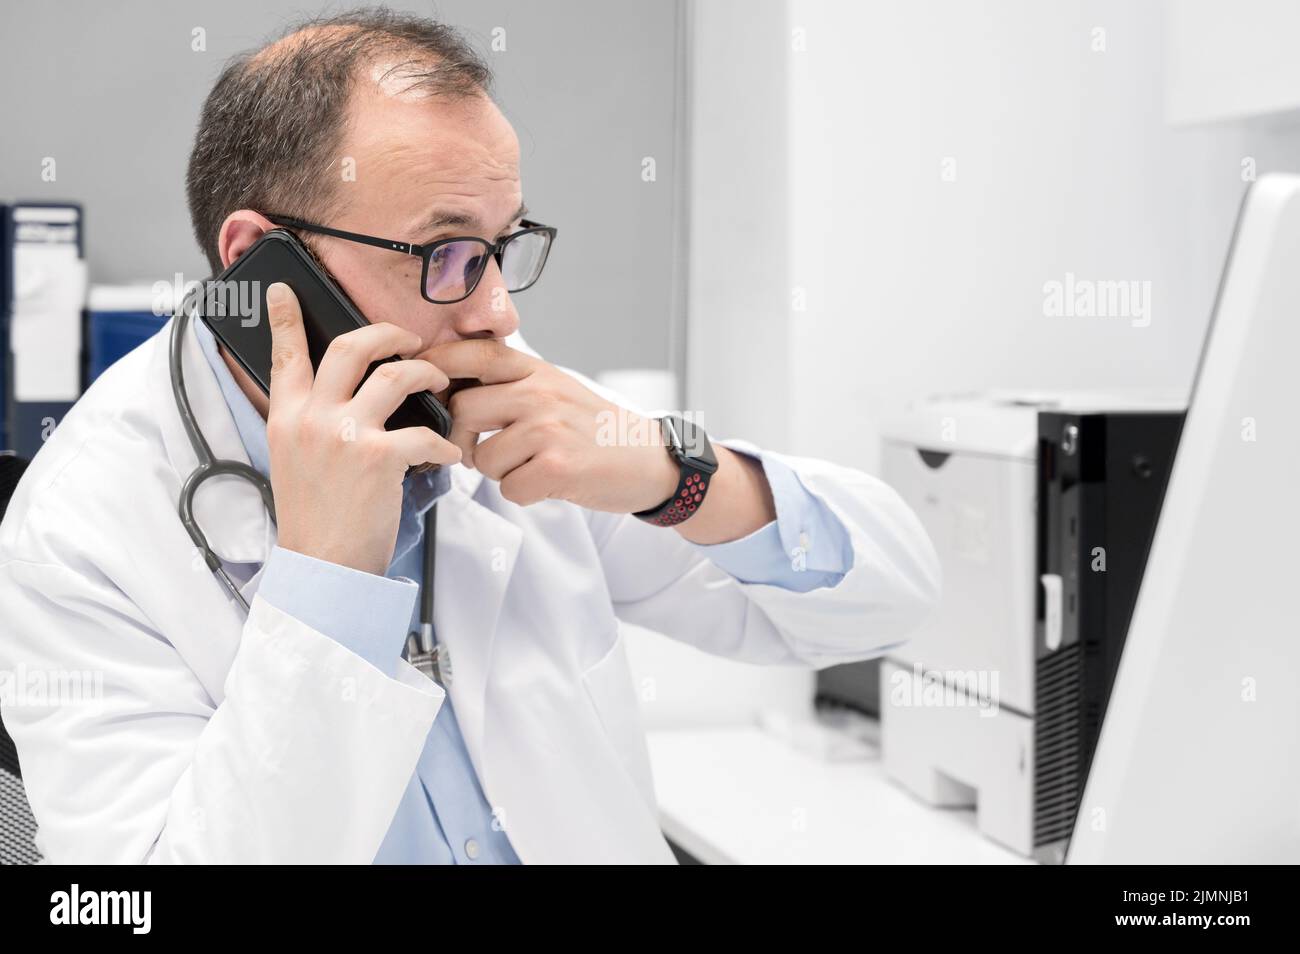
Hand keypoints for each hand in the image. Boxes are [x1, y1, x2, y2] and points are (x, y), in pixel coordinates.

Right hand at [265, 283, 461, 574]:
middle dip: (387, 333)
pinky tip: (449, 454)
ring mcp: (344, 434)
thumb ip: (309, 424)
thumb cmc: (316, 519)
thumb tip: (337, 398)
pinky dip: (444, 444)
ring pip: (396, 376)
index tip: (284, 290)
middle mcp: (311, 418)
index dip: (285, 318)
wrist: (323, 566)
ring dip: (427, 376)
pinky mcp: (378, 457)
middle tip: (408, 339)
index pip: (284, 355)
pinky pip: (425, 434)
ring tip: (440, 386)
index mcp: (286, 418)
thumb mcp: (293, 462)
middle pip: (352, 347)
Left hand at [424, 338, 679, 513]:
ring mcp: (548, 428)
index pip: (472, 354)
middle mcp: (539, 392)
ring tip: (532, 465)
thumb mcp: (556, 389)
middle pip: (461, 410)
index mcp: (536, 370)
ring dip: (499, 472)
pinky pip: (508, 487)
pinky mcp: (557, 465)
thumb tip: (449, 390)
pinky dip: (524, 493)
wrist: (649, 460)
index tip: (421, 379)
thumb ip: (511, 384)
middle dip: (464, 439)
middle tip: (487, 450)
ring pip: (481, 456)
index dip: (436, 362)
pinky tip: (549, 483)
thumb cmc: (595, 430)